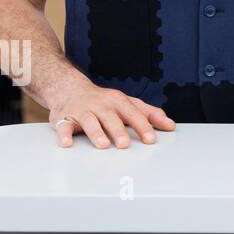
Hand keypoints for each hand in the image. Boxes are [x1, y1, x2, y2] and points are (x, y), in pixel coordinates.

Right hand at [48, 79, 174, 148]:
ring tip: (103, 145)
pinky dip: (64, 134)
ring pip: (89, 121)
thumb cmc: (104, 101)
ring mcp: (82, 111)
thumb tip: (170, 125)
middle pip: (111, 117)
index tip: (151, 139)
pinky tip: (67, 143)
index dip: (143, 126)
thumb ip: (149, 114)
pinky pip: (63, 126)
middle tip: (125, 144)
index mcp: (118, 102)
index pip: (133, 114)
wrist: (70, 88)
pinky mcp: (64, 118)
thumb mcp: (128, 103)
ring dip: (96, 133)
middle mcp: (101, 105)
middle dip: (118, 131)